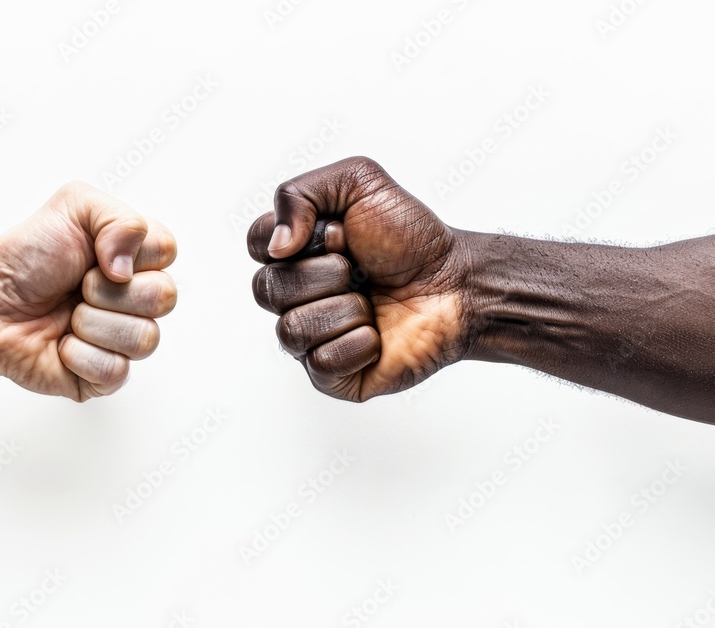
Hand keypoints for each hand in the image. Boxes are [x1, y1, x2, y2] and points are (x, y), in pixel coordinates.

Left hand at [0, 182, 176, 400]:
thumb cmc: (26, 257)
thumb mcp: (74, 205)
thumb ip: (121, 219)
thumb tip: (129, 268)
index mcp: (135, 258)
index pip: (168, 252)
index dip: (132, 253)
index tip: (95, 255)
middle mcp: (135, 300)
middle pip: (163, 298)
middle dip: (108, 290)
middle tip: (77, 286)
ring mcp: (122, 340)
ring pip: (144, 339)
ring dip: (93, 323)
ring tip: (67, 317)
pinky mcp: (104, 376)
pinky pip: (115, 371)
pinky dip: (79, 355)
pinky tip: (61, 344)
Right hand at [248, 156, 467, 401]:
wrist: (457, 284)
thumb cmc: (411, 239)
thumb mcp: (359, 182)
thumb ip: (299, 193)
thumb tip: (275, 247)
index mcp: (294, 253)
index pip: (256, 245)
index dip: (297, 239)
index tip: (339, 234)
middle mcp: (295, 297)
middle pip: (267, 290)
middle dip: (325, 275)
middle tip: (360, 270)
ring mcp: (310, 338)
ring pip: (290, 331)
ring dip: (344, 310)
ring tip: (372, 304)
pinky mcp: (331, 375)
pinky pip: (320, 363)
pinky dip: (358, 344)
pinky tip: (378, 334)